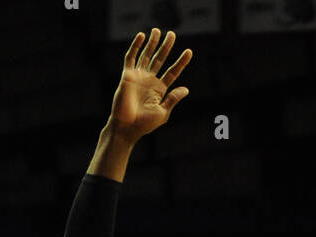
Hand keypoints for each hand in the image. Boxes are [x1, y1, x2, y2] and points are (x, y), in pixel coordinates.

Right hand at [108, 29, 191, 143]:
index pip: (173, 72)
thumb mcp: (162, 112)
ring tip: (158, 30)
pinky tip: (142, 36)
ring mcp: (138, 77)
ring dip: (152, 43)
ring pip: (146, 55)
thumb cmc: (144, 124)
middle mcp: (150, 81)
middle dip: (166, 47)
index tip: (189, 52)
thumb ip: (173, 99)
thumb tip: (186, 89)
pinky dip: (136, 46)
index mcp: (160, 90)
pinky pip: (131, 57)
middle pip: (160, 59)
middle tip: (172, 34)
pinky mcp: (127, 75)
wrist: (126, 126)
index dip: (181, 62)